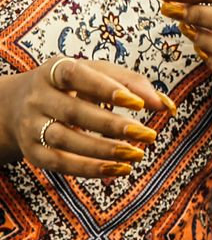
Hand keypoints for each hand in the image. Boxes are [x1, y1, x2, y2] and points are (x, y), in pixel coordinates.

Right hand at [4, 57, 173, 178]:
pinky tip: (121, 169)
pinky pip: (62, 164)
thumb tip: (167, 105)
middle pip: (74, 112)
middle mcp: (38, 97)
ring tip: (137, 154)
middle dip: (113, 126)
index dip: (106, 88)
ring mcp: (32, 126)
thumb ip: (132, 84)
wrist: (17, 108)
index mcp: (53, 70)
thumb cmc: (70, 88)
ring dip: (105, 151)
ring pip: (67, 141)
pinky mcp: (34, 153)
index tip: (138, 104)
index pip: (76, 75)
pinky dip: (92, 169)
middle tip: (148, 135)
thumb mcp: (95, 76)